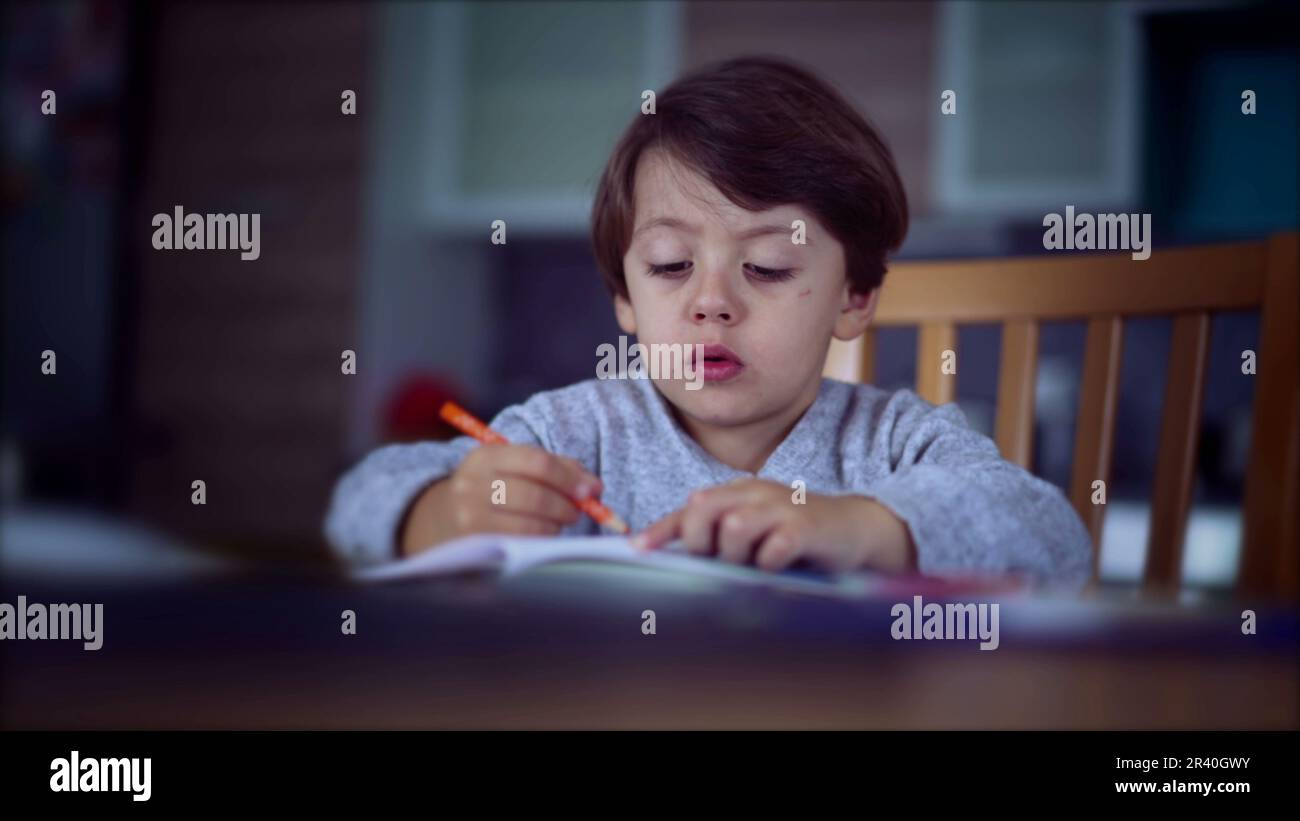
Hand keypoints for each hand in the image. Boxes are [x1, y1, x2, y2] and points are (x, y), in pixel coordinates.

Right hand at [399, 444, 601, 556]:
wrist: (438, 521)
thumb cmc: (489, 491)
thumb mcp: (511, 469)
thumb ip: (554, 468)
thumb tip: (593, 486)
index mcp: (485, 456)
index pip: (537, 462)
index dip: (570, 478)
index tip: (592, 489)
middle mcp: (472, 484)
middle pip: (536, 495)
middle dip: (566, 505)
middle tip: (577, 511)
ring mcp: (469, 516)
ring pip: (531, 523)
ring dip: (555, 525)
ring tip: (557, 523)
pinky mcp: (473, 545)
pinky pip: (520, 544)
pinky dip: (540, 540)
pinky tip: (540, 536)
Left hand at [632, 479, 915, 573]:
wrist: (856, 529)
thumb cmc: (796, 535)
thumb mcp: (752, 533)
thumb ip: (719, 541)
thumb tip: (675, 559)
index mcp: (738, 493)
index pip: (690, 508)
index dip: (661, 529)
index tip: (637, 550)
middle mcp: (755, 493)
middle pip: (704, 508)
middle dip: (700, 541)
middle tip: (717, 560)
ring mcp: (781, 507)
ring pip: (734, 527)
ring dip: (735, 556)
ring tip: (753, 566)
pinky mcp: (806, 527)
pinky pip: (773, 547)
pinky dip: (768, 564)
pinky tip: (777, 568)